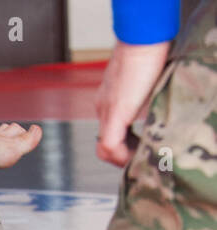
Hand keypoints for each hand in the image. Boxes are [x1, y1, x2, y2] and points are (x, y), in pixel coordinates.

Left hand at [96, 40, 170, 165]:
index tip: (139, 151)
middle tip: (139, 160)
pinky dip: (121, 155)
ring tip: (138, 161)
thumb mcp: (146, 85)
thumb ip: (145, 102)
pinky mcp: (114, 113)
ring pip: (103, 149)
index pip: (108, 134)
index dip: (122, 148)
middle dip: (121, 157)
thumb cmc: (147, 54)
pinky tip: (135, 156)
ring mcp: (105, 111)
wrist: (141, 39)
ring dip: (121, 159)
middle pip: (103, 145)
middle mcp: (103, 108)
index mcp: (109, 102)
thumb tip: (155, 118)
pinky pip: (109, 144)